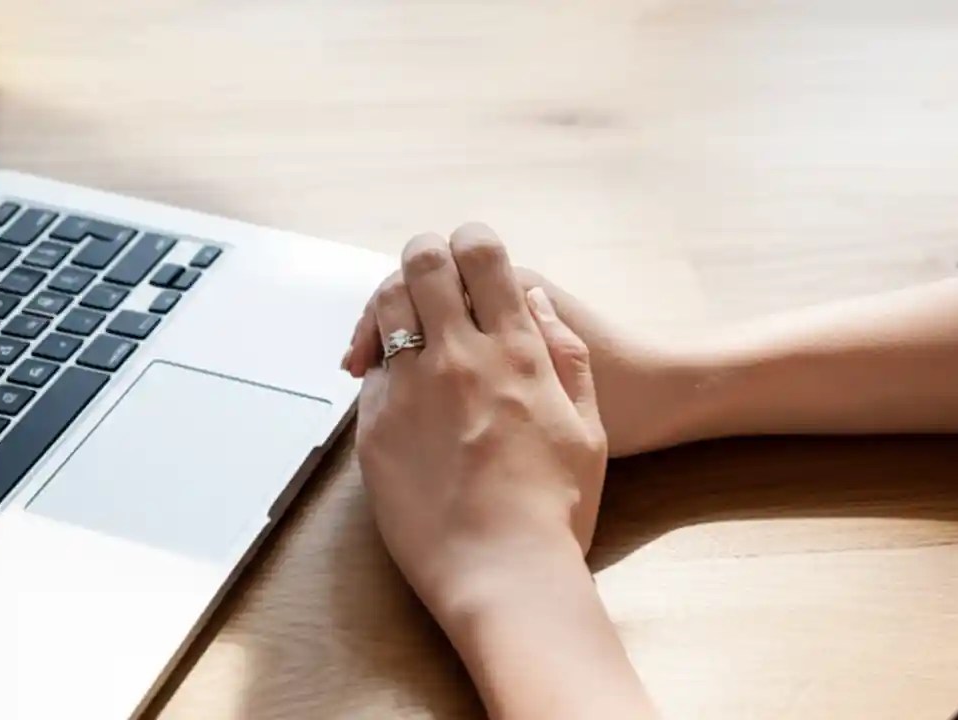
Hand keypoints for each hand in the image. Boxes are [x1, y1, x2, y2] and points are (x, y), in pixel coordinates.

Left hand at [356, 224, 607, 611]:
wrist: (505, 573)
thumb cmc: (556, 508)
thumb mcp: (586, 425)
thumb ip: (564, 354)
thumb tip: (533, 303)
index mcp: (517, 351)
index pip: (482, 254)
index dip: (472, 240)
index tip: (471, 252)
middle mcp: (460, 358)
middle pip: (421, 264)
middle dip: (423, 256)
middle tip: (429, 275)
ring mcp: (411, 390)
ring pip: (384, 307)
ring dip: (393, 302)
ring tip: (406, 322)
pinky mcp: (376, 427)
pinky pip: (371, 373)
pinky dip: (381, 364)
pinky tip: (395, 381)